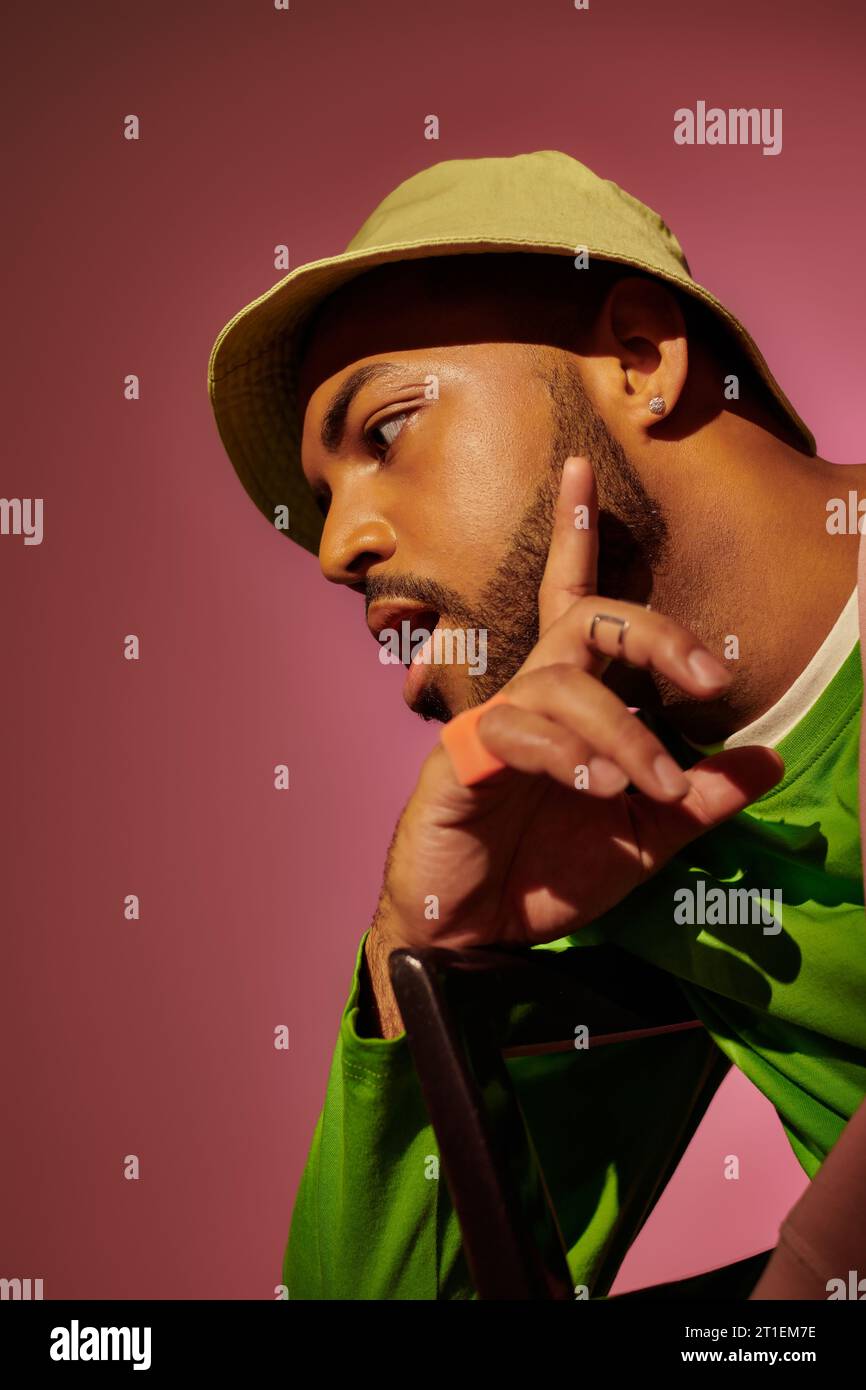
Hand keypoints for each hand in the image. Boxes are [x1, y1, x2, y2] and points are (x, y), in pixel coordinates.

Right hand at [372, 457, 781, 965]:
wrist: (474, 934)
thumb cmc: (548, 873)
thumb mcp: (645, 837)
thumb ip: (700, 799)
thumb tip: (770, 762)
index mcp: (572, 701)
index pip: (580, 603)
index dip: (577, 533)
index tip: (582, 468)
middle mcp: (532, 694)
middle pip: (588, 620)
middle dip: (655, 635)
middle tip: (712, 676)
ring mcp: (495, 723)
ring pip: (567, 685)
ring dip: (625, 734)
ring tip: (653, 787)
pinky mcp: (462, 758)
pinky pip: (518, 731)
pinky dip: (568, 756)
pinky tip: (596, 790)